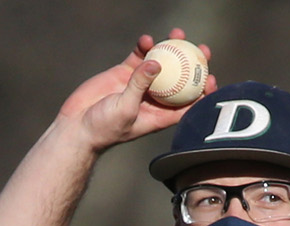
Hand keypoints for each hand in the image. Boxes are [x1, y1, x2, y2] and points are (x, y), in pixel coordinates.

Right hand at [57, 31, 217, 152]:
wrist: (78, 125)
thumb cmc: (105, 127)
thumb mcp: (125, 109)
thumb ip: (139, 86)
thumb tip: (156, 62)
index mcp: (161, 114)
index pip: (189, 102)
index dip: (203, 91)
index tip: (210, 78)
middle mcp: (155, 98)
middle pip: (180, 78)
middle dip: (193, 63)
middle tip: (202, 48)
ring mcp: (141, 83)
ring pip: (162, 62)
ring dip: (170, 48)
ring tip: (176, 32)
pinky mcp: (125, 72)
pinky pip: (139, 56)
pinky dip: (144, 46)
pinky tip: (146, 39)